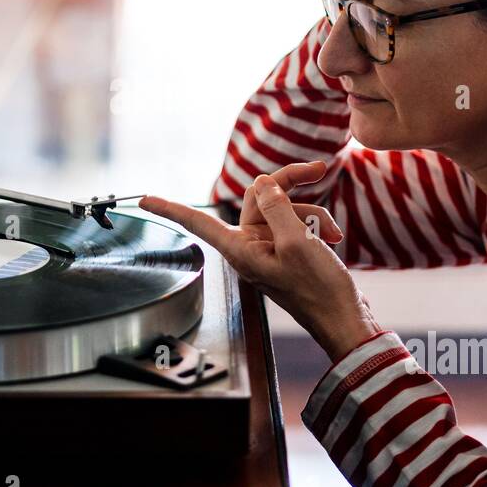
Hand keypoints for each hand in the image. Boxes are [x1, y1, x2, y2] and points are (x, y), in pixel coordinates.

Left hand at [139, 164, 381, 363]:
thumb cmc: (318, 289)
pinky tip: (332, 238)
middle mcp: (250, 246)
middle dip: (289, 185)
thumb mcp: (297, 241)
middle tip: (318, 169)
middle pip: (258, 198)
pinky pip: (296, 222)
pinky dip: (315, 224)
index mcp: (240, 249)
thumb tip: (261, 183)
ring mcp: (269, 247)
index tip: (143, 200)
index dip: (170, 209)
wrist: (343, 317)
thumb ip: (276, 207)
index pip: (197, 222)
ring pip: (283, 208)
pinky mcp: (287, 248)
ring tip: (330, 234)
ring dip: (312, 213)